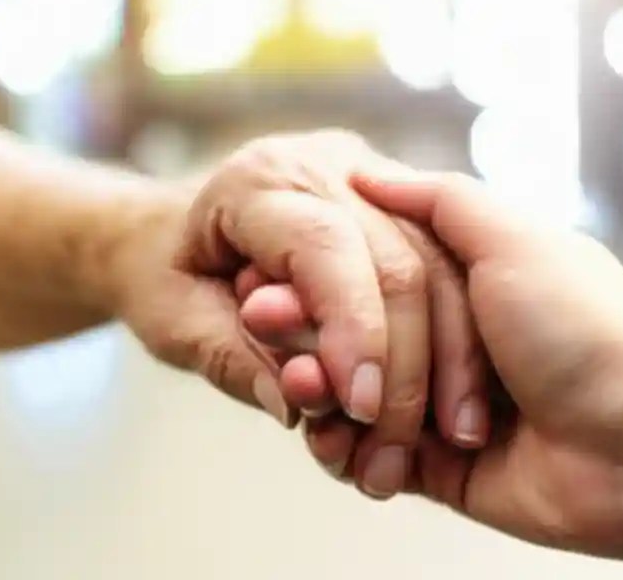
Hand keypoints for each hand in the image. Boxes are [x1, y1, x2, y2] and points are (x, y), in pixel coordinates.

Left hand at [113, 132, 490, 499]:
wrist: (172, 232)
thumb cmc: (166, 274)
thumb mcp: (172, 322)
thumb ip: (234, 358)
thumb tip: (300, 405)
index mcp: (259, 179)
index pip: (325, 248)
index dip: (354, 329)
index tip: (359, 408)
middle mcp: (328, 164)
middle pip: (398, 262)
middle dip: (404, 369)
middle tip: (391, 456)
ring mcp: (376, 178)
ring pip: (442, 270)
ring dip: (446, 368)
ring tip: (427, 450)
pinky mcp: (406, 207)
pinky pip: (453, 274)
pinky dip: (456, 347)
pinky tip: (450, 411)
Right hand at [247, 171, 622, 556]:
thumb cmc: (580, 328)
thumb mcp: (510, 238)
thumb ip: (438, 201)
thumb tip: (366, 170)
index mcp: (469, 280)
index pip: (367, 273)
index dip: (312, 279)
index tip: (265, 278)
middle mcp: (454, 340)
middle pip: (352, 337)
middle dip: (305, 339)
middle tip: (264, 333)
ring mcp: (445, 406)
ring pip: (354, 400)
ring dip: (322, 399)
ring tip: (304, 395)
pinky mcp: (444, 469)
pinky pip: (373, 458)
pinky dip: (346, 453)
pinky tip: (333, 444)